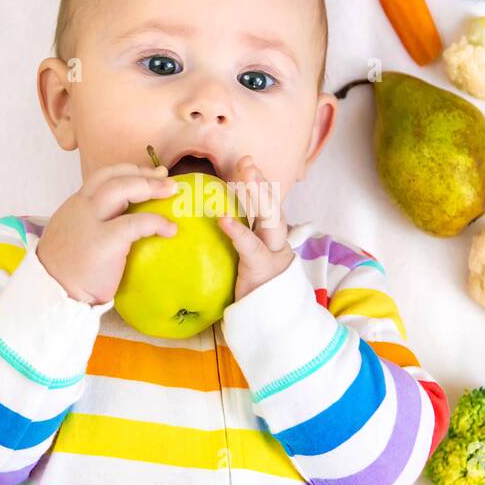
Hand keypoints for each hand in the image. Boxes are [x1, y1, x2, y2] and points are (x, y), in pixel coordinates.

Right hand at [36, 162, 178, 304]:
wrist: (51, 293)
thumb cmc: (68, 271)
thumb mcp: (75, 236)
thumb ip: (93, 225)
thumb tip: (125, 224)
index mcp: (76, 205)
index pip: (103, 176)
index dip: (129, 171)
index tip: (150, 175)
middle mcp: (81, 207)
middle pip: (113, 176)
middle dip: (143, 174)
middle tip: (167, 178)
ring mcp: (90, 222)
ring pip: (121, 189)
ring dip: (150, 186)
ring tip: (172, 191)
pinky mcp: (103, 241)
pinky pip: (135, 223)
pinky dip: (155, 221)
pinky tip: (169, 229)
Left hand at [218, 155, 293, 301]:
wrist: (268, 324)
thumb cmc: (251, 296)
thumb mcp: (242, 266)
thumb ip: (235, 247)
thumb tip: (207, 228)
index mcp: (271, 241)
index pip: (265, 207)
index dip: (257, 185)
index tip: (245, 166)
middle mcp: (277, 243)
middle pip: (271, 206)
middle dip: (260, 182)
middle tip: (246, 160)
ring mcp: (274, 254)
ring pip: (270, 218)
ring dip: (259, 194)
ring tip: (245, 174)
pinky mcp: (264, 269)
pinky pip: (251, 247)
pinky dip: (238, 231)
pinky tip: (223, 220)